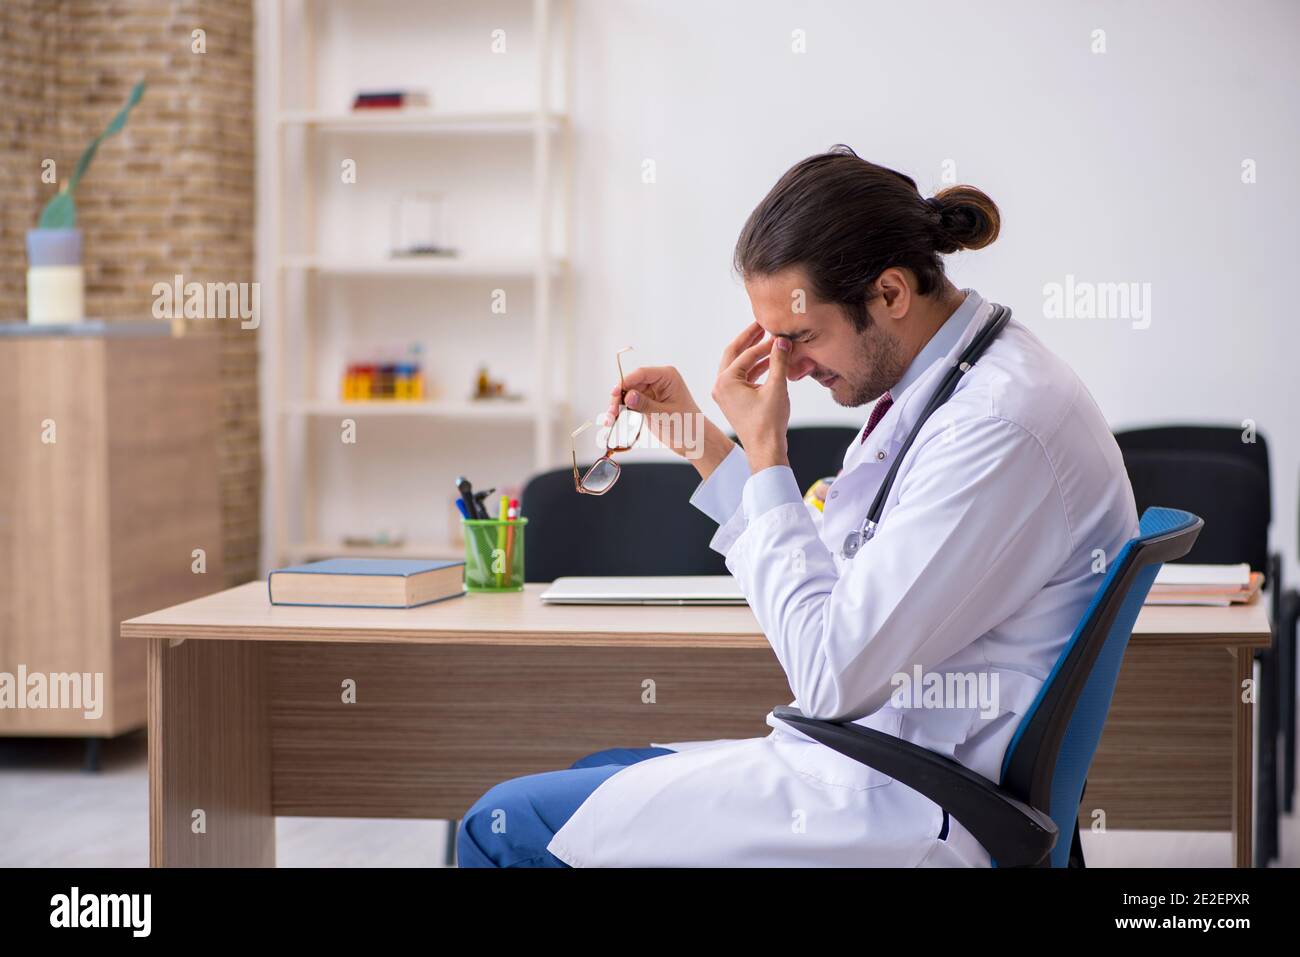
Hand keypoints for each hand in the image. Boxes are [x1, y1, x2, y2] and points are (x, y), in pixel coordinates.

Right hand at [612, 365, 733, 476]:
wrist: (693, 441)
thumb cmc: (687, 424)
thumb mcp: (665, 414)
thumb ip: (645, 404)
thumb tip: (627, 396)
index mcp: (667, 377)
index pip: (642, 374)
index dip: (626, 382)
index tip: (615, 392)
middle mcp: (657, 382)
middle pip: (630, 383)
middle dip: (618, 397)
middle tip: (611, 411)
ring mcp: (650, 393)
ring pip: (626, 394)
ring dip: (616, 406)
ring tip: (610, 419)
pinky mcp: (645, 404)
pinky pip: (628, 404)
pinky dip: (620, 412)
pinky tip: (612, 420)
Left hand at [711, 322, 791, 472]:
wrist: (765, 450)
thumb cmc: (768, 424)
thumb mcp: (776, 387)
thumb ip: (779, 360)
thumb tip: (782, 340)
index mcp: (725, 381)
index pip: (746, 353)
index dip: (764, 342)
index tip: (776, 330)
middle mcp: (720, 386)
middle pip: (734, 353)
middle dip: (749, 339)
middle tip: (762, 324)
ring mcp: (724, 394)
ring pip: (738, 366)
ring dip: (754, 354)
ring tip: (769, 341)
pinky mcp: (732, 401)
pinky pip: (742, 378)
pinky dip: (754, 369)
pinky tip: (769, 362)